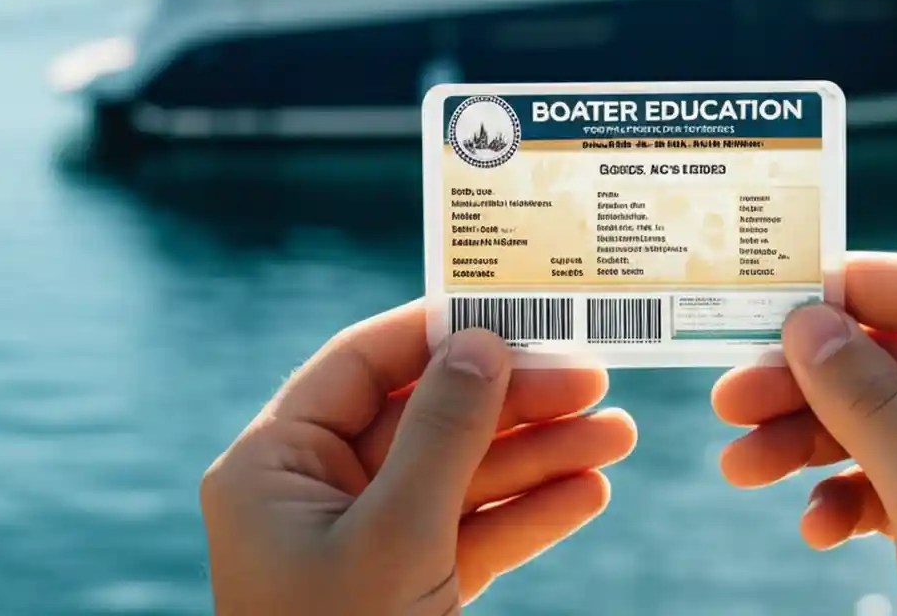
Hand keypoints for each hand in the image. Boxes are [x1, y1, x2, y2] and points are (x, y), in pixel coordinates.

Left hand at [201, 301, 636, 614]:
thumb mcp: (392, 536)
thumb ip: (442, 435)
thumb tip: (482, 343)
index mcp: (276, 466)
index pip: (360, 366)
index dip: (437, 333)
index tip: (513, 310)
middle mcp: (318, 493)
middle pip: (426, 418)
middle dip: (513, 401)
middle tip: (594, 378)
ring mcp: (367, 541)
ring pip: (462, 476)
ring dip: (540, 456)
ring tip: (620, 434)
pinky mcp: (410, 585)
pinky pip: (474, 534)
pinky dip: (531, 516)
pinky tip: (590, 491)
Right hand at [713, 253, 896, 614]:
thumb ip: (868, 404)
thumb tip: (804, 321)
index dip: (852, 290)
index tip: (769, 299)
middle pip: (895, 362)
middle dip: (808, 387)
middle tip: (728, 400)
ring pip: (881, 420)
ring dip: (807, 444)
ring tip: (738, 467)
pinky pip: (890, 477)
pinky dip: (843, 497)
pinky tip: (815, 529)